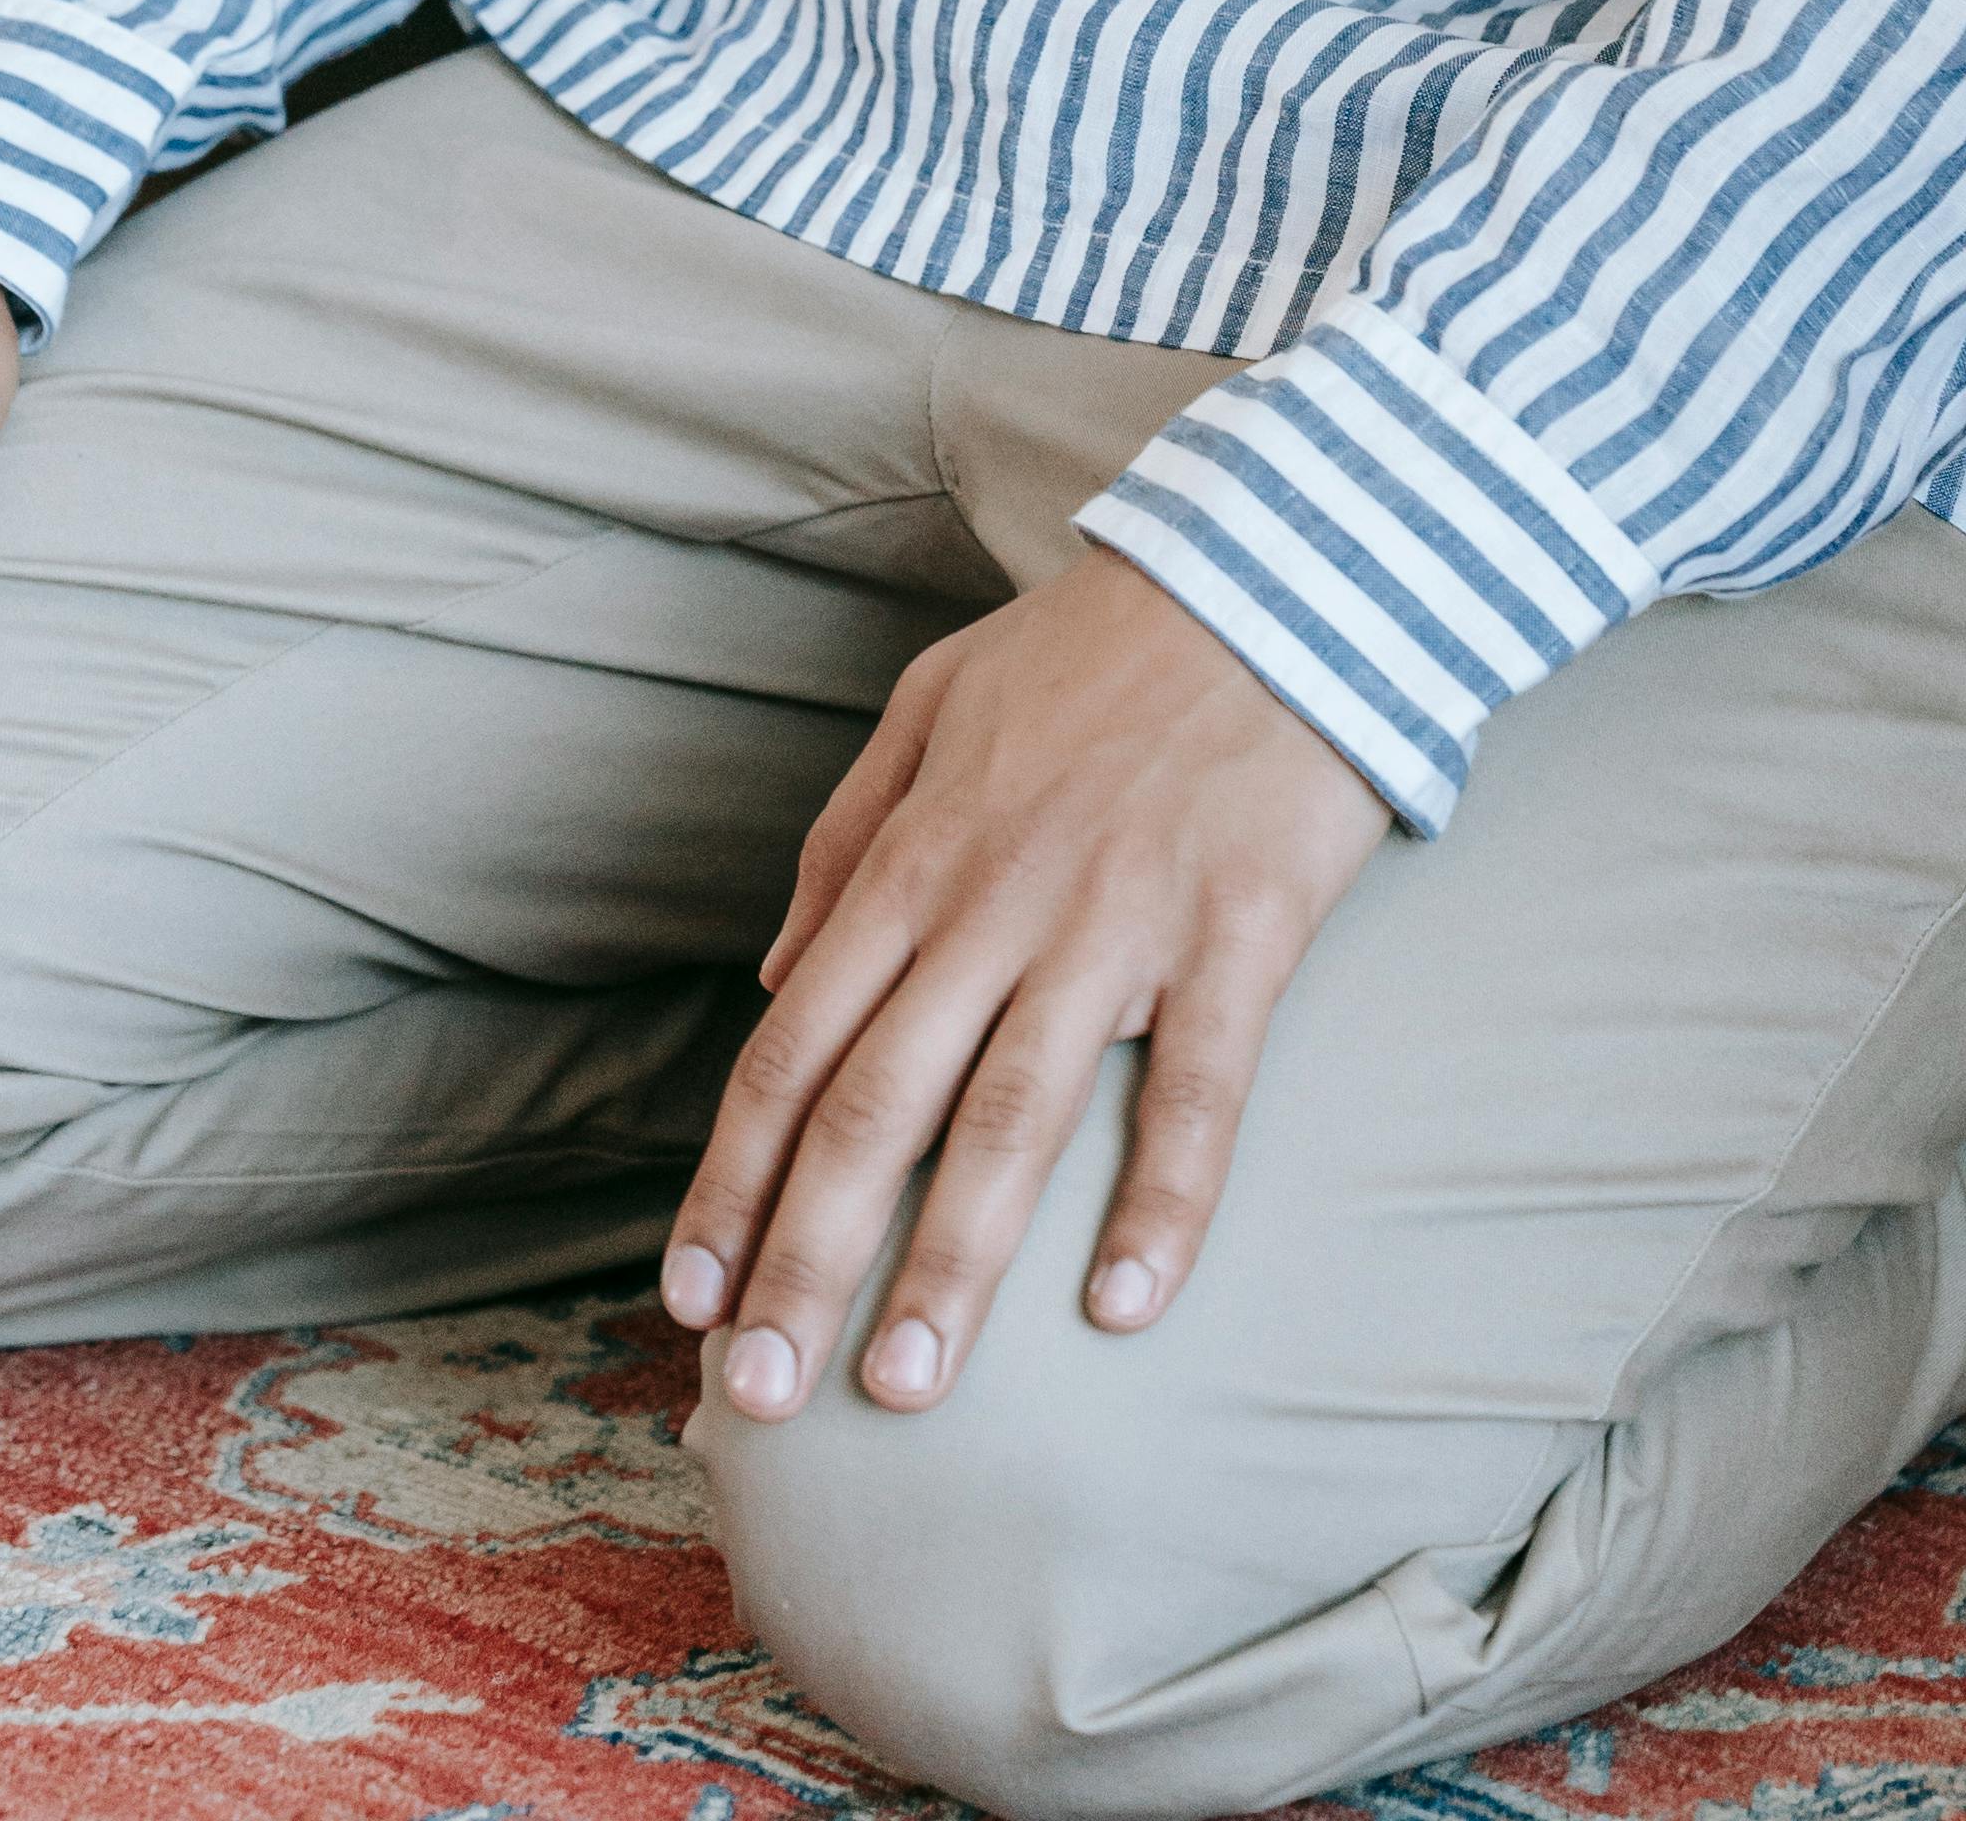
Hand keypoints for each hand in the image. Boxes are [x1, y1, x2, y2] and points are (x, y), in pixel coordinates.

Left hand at [662, 544, 1387, 1417]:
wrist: (1275, 564)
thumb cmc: (1099, 645)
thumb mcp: (933, 701)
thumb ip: (843, 836)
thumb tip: (770, 973)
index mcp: (917, 856)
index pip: (793, 1047)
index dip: (735, 1182)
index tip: (690, 1299)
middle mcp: (997, 902)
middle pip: (877, 1106)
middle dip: (808, 1259)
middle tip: (759, 1399)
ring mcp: (1118, 923)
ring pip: (1013, 1118)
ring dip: (953, 1263)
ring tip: (907, 1390)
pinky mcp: (1238, 932)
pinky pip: (1196, 1094)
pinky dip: (1159, 1205)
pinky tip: (1120, 1309)